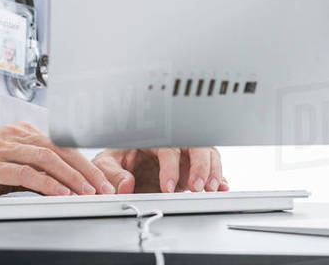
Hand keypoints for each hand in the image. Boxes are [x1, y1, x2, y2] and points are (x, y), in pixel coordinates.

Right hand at [0, 122, 114, 197]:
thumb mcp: (9, 161)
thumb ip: (35, 167)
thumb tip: (66, 183)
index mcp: (23, 132)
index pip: (63, 145)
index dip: (86, 162)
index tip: (102, 180)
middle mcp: (16, 135)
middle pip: (60, 149)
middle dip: (85, 170)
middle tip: (102, 188)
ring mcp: (2, 148)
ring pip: (46, 158)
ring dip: (71, 177)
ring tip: (87, 192)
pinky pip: (23, 172)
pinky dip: (45, 182)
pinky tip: (58, 193)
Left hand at [91, 147, 226, 193]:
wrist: (120, 168)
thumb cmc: (115, 160)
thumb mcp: (106, 164)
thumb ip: (113, 173)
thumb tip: (124, 184)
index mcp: (152, 138)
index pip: (168, 148)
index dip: (171, 167)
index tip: (167, 187)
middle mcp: (172, 144)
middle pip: (195, 146)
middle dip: (200, 166)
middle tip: (198, 187)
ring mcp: (184, 156)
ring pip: (207, 154)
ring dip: (213, 171)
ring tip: (211, 189)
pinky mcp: (191, 169)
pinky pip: (211, 168)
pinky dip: (219, 177)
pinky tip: (222, 186)